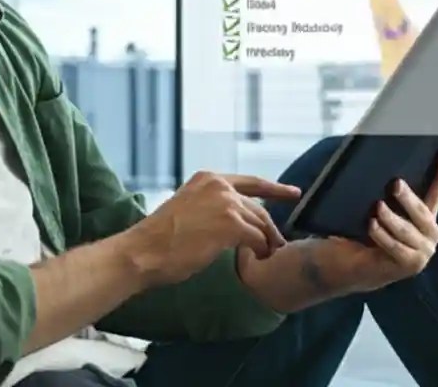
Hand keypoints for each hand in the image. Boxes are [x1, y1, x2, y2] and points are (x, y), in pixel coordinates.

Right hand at [132, 171, 300, 286]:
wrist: (144, 251)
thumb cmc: (160, 239)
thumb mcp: (188, 209)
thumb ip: (211, 207)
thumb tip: (235, 220)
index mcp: (207, 179)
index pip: (250, 182)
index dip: (275, 188)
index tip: (293, 192)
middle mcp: (219, 186)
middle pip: (258, 207)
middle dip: (270, 226)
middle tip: (279, 242)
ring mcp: (226, 203)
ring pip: (260, 223)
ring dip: (267, 241)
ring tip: (268, 254)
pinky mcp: (230, 224)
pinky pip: (257, 238)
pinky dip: (260, 250)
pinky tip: (258, 258)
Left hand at [318, 144, 437, 293]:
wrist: (358, 265)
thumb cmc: (369, 231)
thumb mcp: (380, 208)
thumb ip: (389, 194)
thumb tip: (383, 168)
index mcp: (426, 214)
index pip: (436, 187)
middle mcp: (431, 232)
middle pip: (421, 211)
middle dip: (407, 198)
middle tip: (394, 184)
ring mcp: (424, 250)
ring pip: (406, 229)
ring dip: (390, 218)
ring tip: (377, 207)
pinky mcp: (411, 265)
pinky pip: (395, 246)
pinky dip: (382, 235)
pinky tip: (371, 225)